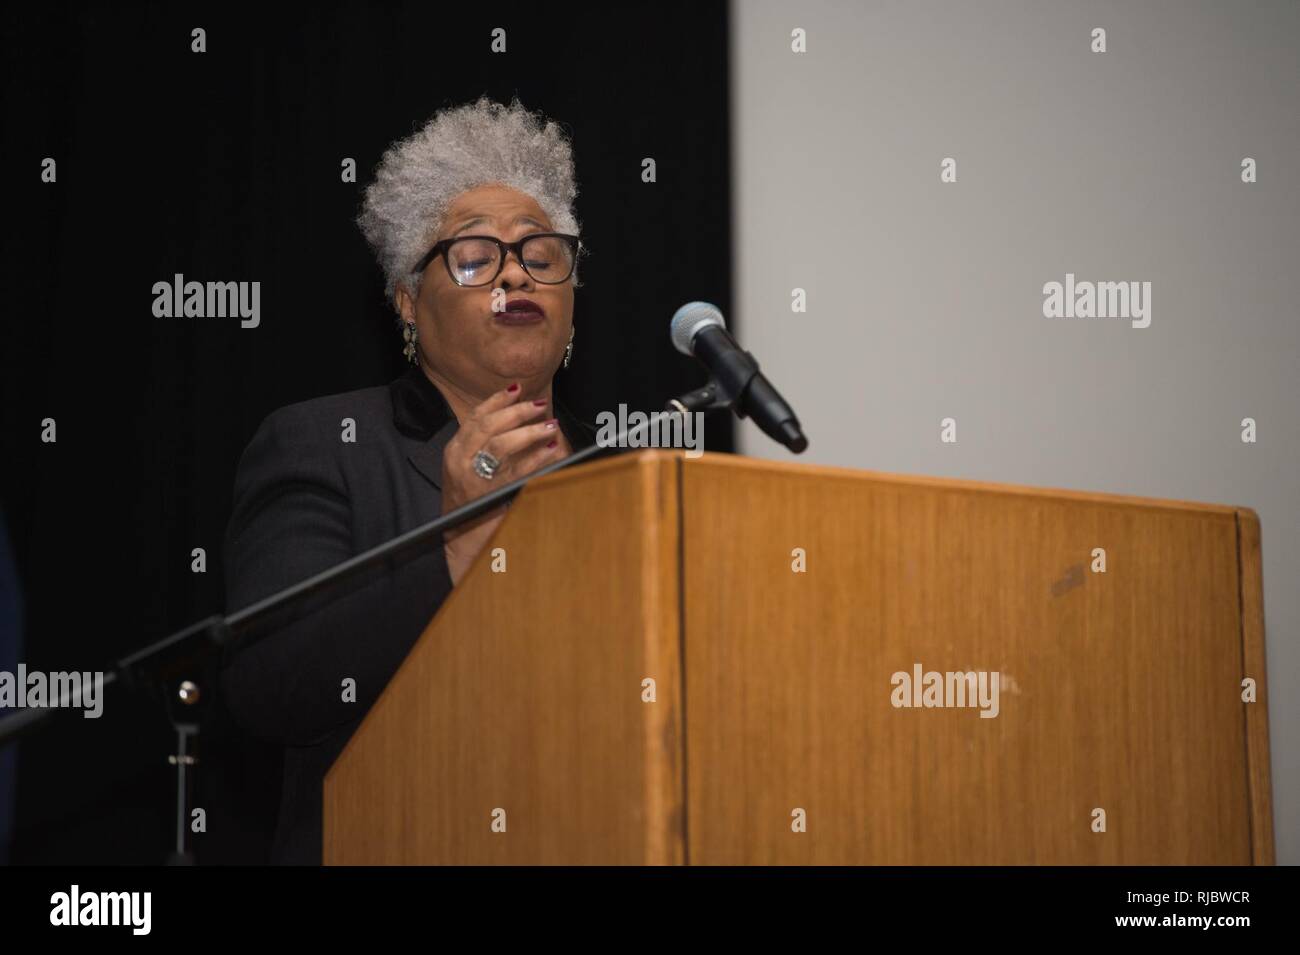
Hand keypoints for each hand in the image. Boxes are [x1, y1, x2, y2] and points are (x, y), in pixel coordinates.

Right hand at [440, 383, 566, 583]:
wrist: (459, 537)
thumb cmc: (469, 501)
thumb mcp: (468, 468)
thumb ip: (485, 445)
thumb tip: (517, 419)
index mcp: (454, 450)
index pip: (475, 417)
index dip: (497, 400)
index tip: (516, 389)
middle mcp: (460, 460)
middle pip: (488, 425)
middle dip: (516, 412)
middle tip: (539, 405)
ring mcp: (473, 477)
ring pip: (501, 444)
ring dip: (528, 432)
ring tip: (550, 426)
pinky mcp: (490, 494)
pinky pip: (518, 470)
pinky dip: (538, 458)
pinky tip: (552, 450)